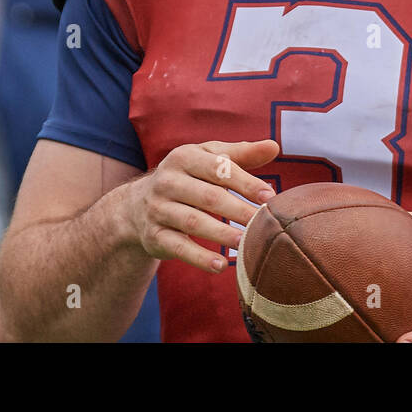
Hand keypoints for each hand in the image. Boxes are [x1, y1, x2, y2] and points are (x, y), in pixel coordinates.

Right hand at [122, 139, 278, 273]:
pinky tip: (221, 265)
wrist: (137, 204)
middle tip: (265, 224)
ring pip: (194, 222)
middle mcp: (167, 181)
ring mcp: (158, 209)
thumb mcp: (209, 159)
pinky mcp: (154, 235)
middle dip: (239, 211)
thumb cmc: (188, 177)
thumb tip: (274, 146)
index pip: (218, 169)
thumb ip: (241, 154)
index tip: (270, 197)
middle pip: (208, 197)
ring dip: (222, 234)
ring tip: (247, 244)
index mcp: (184, 157)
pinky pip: (179, 247)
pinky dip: (199, 258)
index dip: (245, 183)